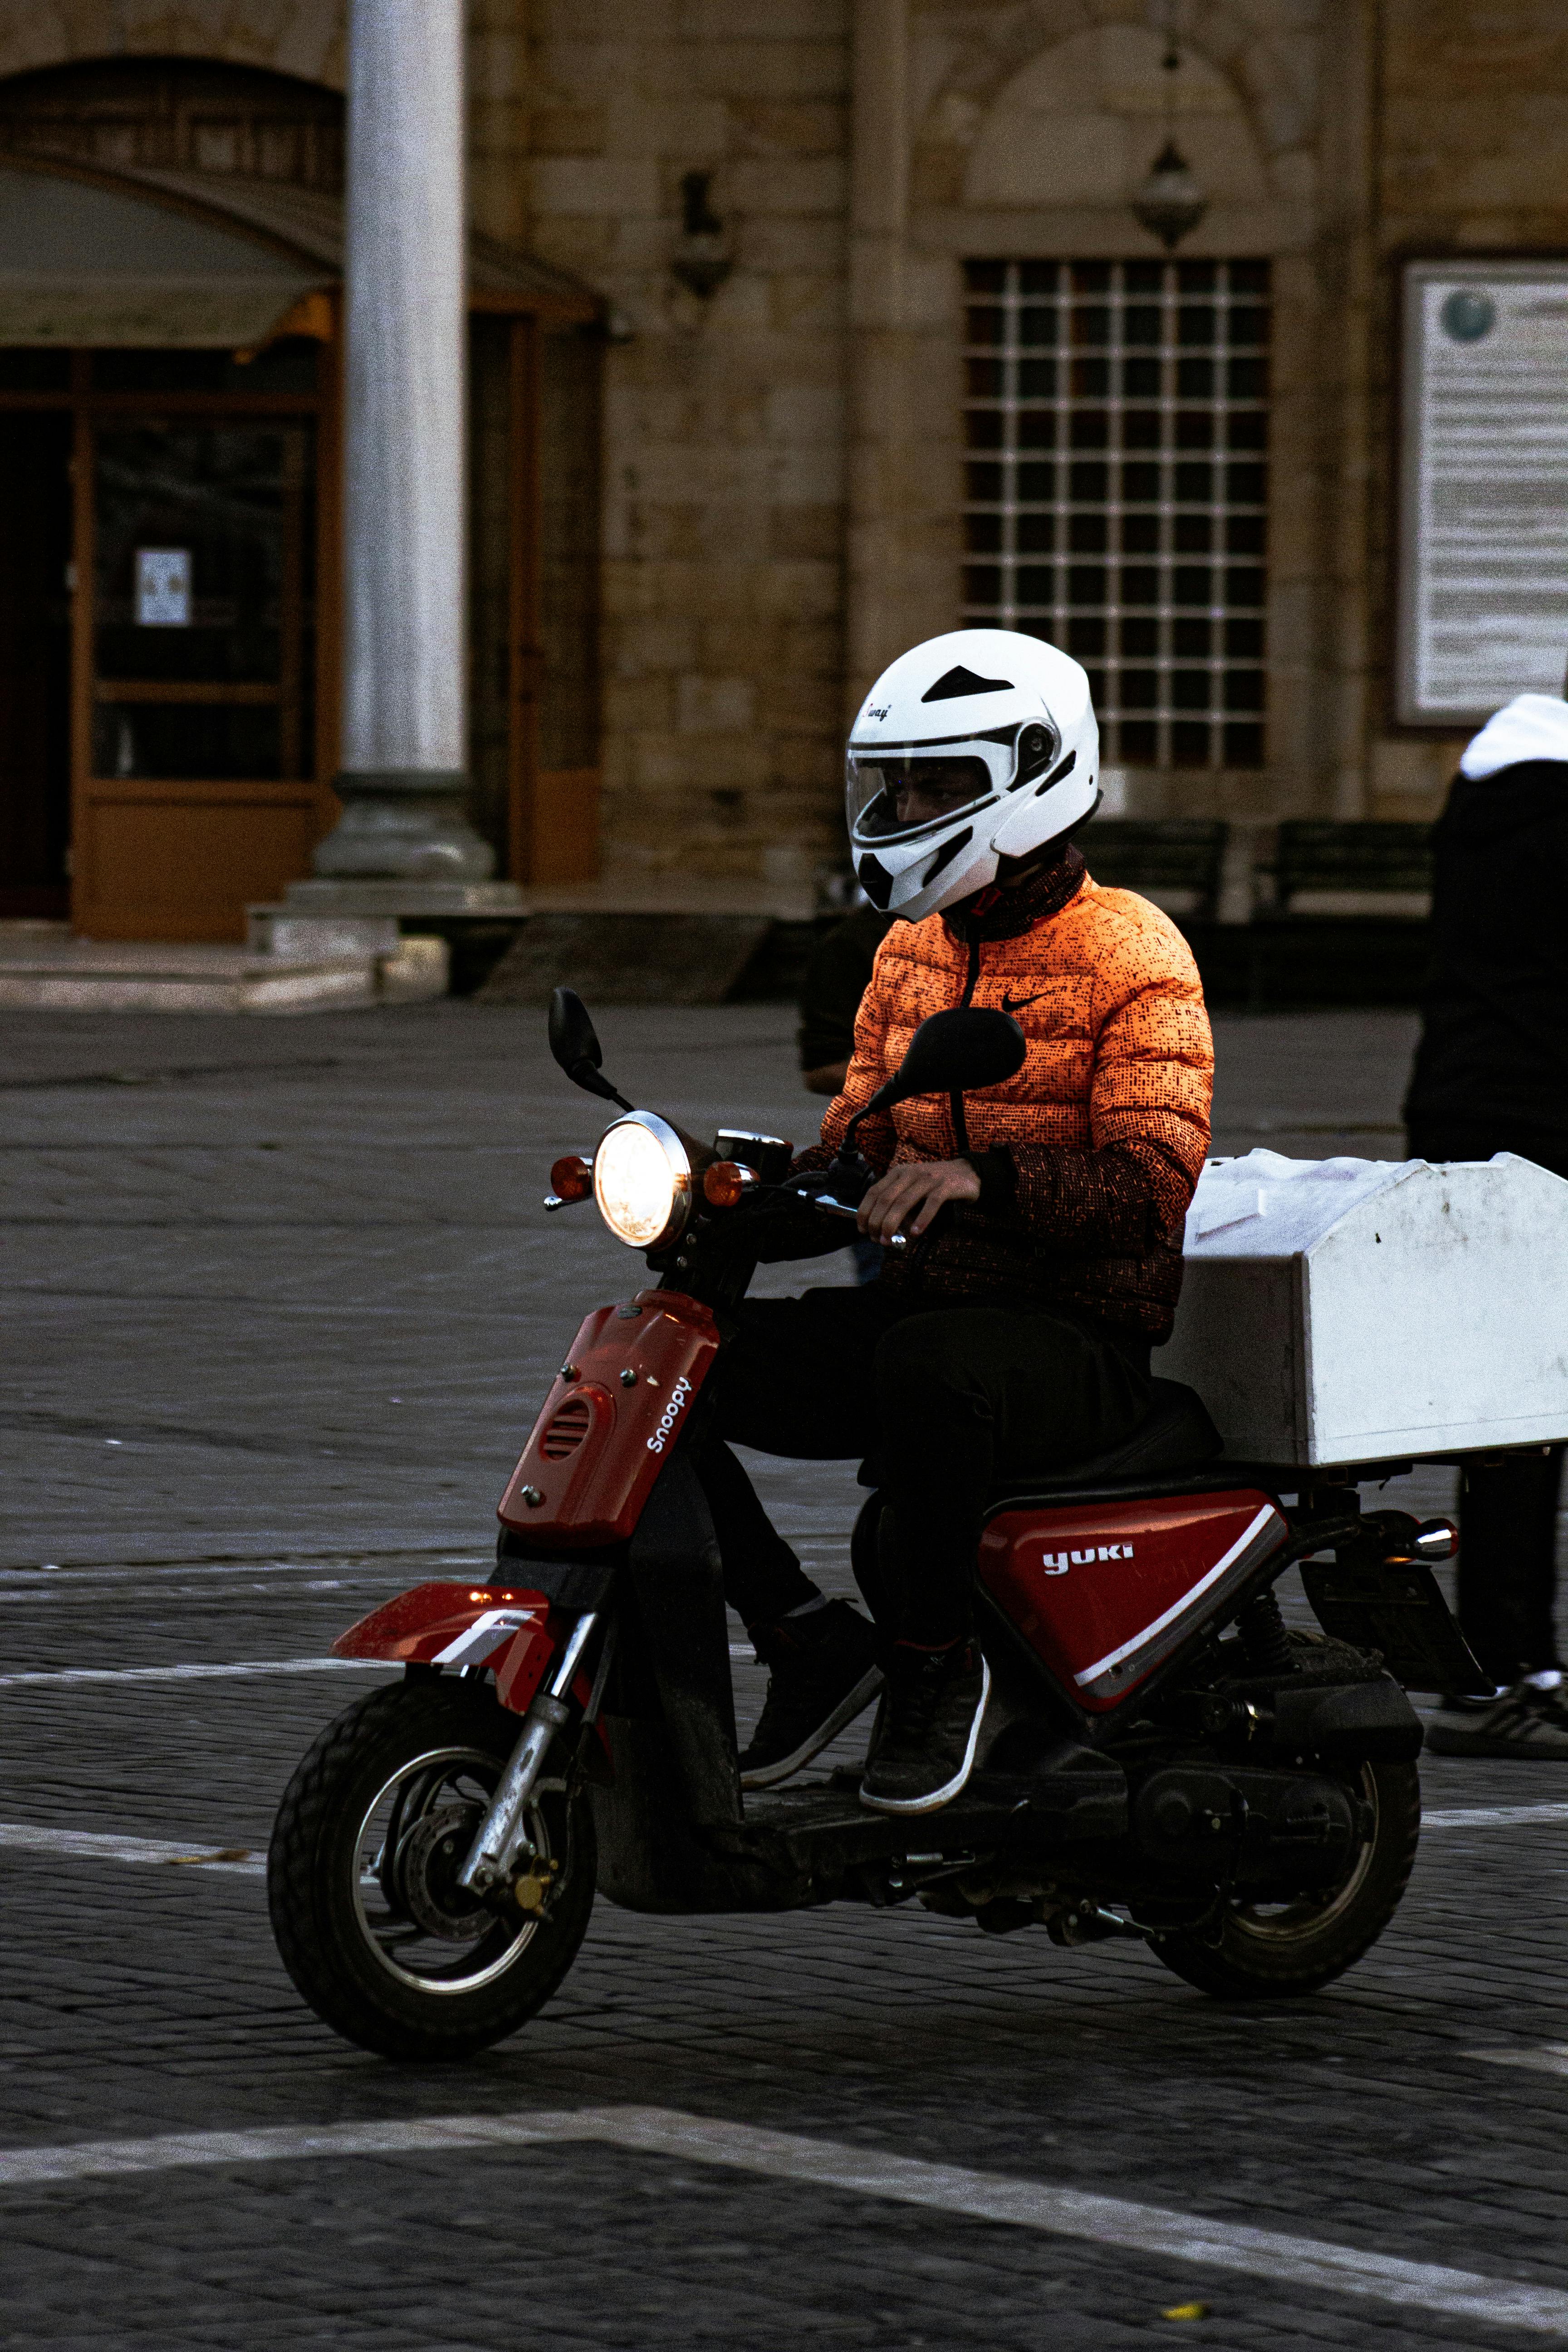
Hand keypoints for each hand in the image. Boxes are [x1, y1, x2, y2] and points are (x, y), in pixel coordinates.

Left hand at [858, 1157, 979, 1241]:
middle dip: (877, 1222)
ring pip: (904, 1202)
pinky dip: (922, 1219)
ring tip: (889, 1241)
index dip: (865, 1212)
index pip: (874, 1192)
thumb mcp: (912, 1187)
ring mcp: (928, 1179)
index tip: (863, 1230)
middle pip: (886, 1199)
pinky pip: (931, 1204)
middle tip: (878, 1240)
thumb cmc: (935, 1185)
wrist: (967, 1173)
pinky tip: (916, 1233)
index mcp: (898, 1173)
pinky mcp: (946, 1186)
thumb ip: (897, 1201)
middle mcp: (910, 1173)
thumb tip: (880, 1228)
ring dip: (893, 1224)